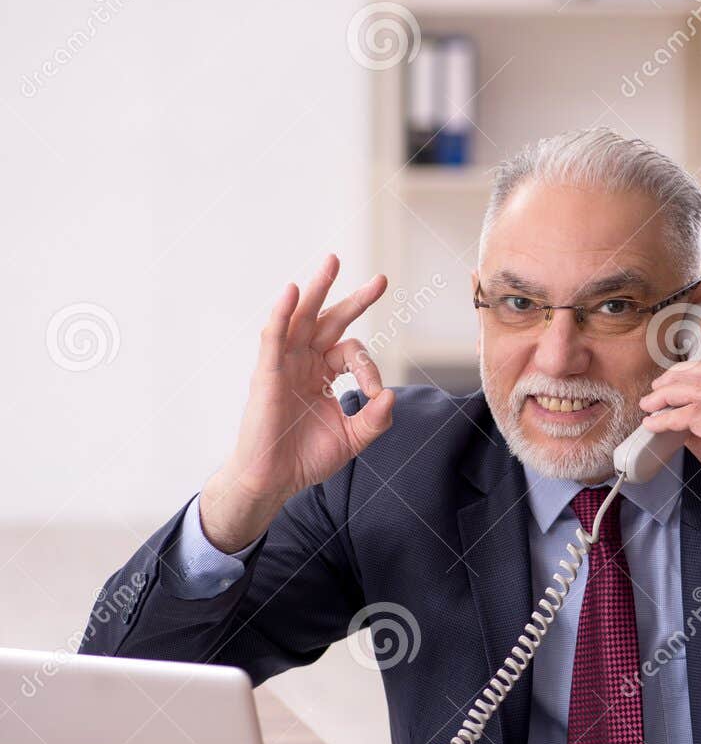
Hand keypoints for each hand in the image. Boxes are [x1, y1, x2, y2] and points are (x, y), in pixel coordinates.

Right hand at [199, 256, 392, 551]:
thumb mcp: (352, 439)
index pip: (353, 354)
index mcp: (323, 373)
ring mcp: (284, 364)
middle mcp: (304, 362)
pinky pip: (273, 336)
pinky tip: (293, 292)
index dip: (370, 369)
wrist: (273, 481)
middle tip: (381, 281)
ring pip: (302, 318)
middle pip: (330, 320)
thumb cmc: (305, 459)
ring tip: (333, 262)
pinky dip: (281, 313)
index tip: (374, 396)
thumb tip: (390, 395)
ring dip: (317, 289)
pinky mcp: (267, 373)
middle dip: (355, 299)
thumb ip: (375, 420)